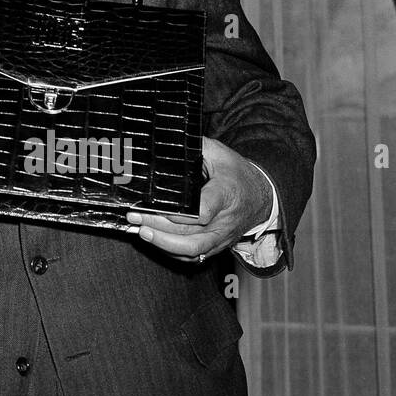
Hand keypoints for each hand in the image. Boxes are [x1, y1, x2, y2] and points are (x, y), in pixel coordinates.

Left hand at [126, 137, 272, 260]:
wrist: (261, 198)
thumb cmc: (236, 173)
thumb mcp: (218, 153)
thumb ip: (195, 147)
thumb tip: (167, 139)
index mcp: (224, 194)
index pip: (203, 210)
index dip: (179, 214)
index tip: (156, 206)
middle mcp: (223, 220)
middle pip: (190, 232)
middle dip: (158, 226)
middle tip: (134, 216)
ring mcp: (220, 236)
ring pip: (191, 249)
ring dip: (162, 243)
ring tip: (140, 231)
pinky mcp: (216, 246)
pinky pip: (194, 256)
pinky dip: (172, 252)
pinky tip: (154, 241)